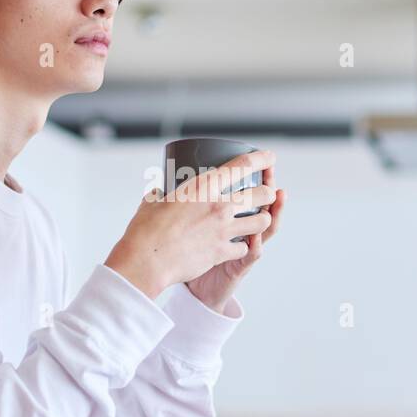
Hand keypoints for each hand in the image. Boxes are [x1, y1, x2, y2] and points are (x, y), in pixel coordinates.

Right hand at [104, 150, 277, 300]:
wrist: (147, 260)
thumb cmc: (146, 230)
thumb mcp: (153, 201)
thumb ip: (160, 193)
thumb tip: (158, 191)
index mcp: (203, 187)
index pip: (242, 166)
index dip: (261, 159)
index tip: (269, 157)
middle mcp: (219, 205)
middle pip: (261, 194)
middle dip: (268, 193)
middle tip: (266, 194)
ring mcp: (223, 229)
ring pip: (261, 222)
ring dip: (263, 220)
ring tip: (259, 220)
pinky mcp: (222, 251)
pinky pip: (245, 247)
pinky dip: (243, 247)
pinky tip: (238, 246)